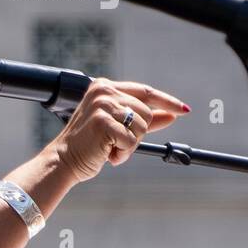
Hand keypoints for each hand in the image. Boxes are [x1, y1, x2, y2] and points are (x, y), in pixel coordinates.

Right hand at [50, 79, 188, 183]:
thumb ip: (143, 119)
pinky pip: (131, 139)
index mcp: (104, 87)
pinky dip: (124, 152)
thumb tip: (173, 115)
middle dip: (138, 134)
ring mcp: (102, 105)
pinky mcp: (103, 122)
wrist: (64, 160)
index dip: (166, 101)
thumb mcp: (118, 127)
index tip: (183, 109)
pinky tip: (107, 153)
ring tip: (110, 148)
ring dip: (130, 144)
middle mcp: (103, 92)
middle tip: (117, 144)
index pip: (145, 91)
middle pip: (147, 112)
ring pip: (142, 126)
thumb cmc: (89, 145)